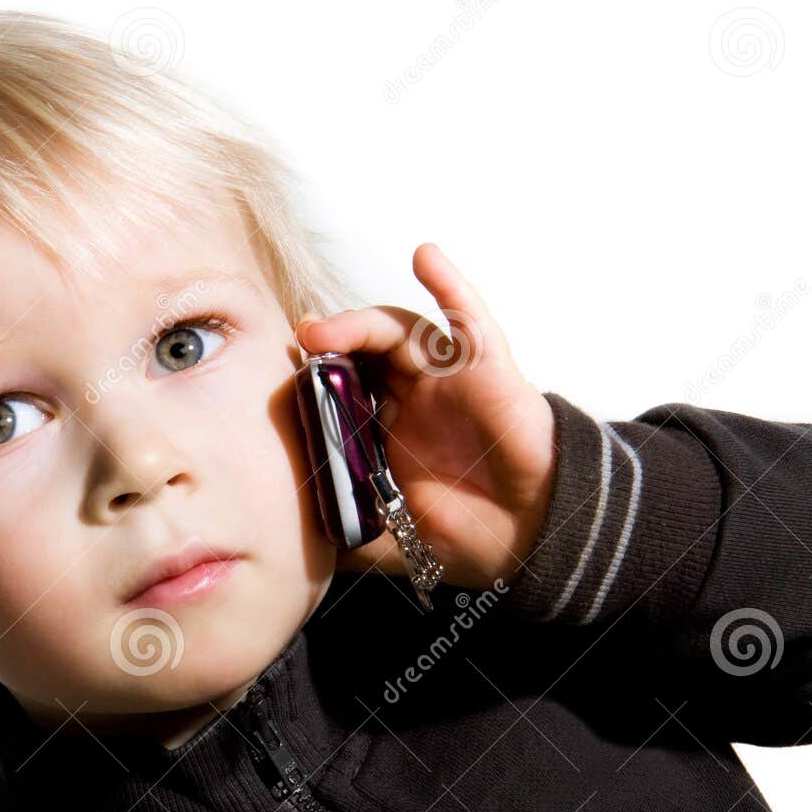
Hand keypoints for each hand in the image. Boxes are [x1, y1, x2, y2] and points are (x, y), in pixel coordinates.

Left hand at [296, 243, 556, 592]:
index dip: (312, 379)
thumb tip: (301, 554)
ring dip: (361, 323)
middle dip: (328, 343)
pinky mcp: (487, 369)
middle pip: (361, 353)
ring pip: (399, 332)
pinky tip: (425, 258)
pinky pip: (468, 319)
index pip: (339, 390)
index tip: (279, 379)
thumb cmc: (470, 535)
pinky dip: (449, 284)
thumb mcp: (394, 542)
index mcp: (385, 430)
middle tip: (300, 344)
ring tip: (326, 329)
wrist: (532, 539)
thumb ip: (351, 539)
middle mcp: (411, 397)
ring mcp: (448, 380)